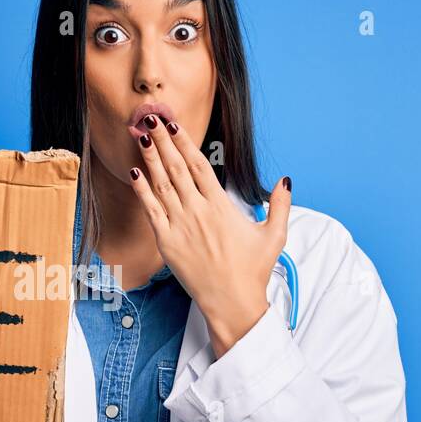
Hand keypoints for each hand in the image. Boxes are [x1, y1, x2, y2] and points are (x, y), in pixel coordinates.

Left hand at [128, 112, 291, 358]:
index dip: (185, 142)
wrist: (232, 302)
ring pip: (162, 184)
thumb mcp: (275, 235)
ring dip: (151, 158)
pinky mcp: (167, 242)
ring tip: (141, 136)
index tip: (174, 124)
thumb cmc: (252, 271)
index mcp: (221, 206)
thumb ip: (279, 205)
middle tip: (150, 118)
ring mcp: (180, 226)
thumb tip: (285, 180)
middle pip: (177, 168)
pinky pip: (151, 210)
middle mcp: (198, 211)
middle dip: (163, 141)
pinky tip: (135, 172)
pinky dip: (142, 190)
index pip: (200, 165)